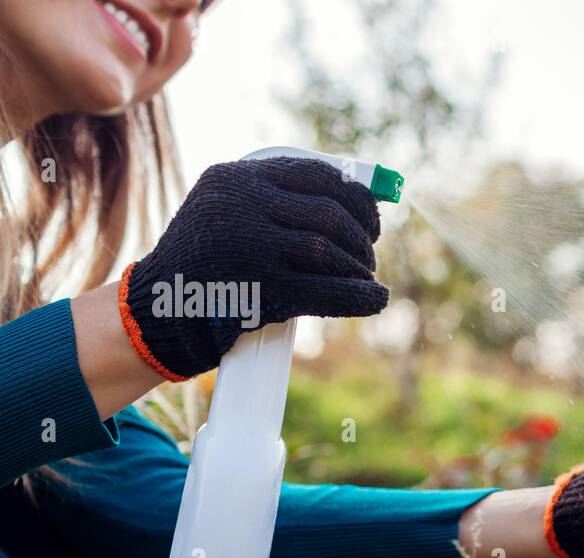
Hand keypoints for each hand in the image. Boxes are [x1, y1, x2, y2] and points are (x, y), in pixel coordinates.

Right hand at [118, 157, 388, 380]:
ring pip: (330, 250)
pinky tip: (375, 298)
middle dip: (362, 235)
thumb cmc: (205, 262)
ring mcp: (251, 247)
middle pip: (329, 212)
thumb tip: (353, 202)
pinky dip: (360, 296)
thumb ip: (272, 200)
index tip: (368, 216)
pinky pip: (328, 290)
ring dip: (359, 267)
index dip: (354, 195)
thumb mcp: (223, 211)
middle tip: (369, 253)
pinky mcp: (262, 290)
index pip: (314, 173)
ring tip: (366, 277)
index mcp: (234, 178)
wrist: (158, 309)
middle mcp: (242, 206)